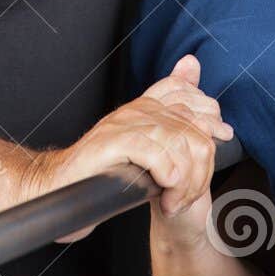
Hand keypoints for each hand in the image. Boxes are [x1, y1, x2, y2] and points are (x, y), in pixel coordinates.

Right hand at [22, 55, 231, 241]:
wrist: (56, 189)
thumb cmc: (101, 174)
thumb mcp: (144, 150)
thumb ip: (171, 125)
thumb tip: (193, 74)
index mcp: (144, 106)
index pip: (188, 93)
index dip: (209, 115)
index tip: (219, 138)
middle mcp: (136, 109)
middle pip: (194, 128)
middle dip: (201, 168)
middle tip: (188, 195)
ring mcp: (124, 123)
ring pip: (179, 142)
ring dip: (185, 181)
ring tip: (174, 201)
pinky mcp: (113, 142)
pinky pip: (157, 153)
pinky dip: (168, 178)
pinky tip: (163, 194)